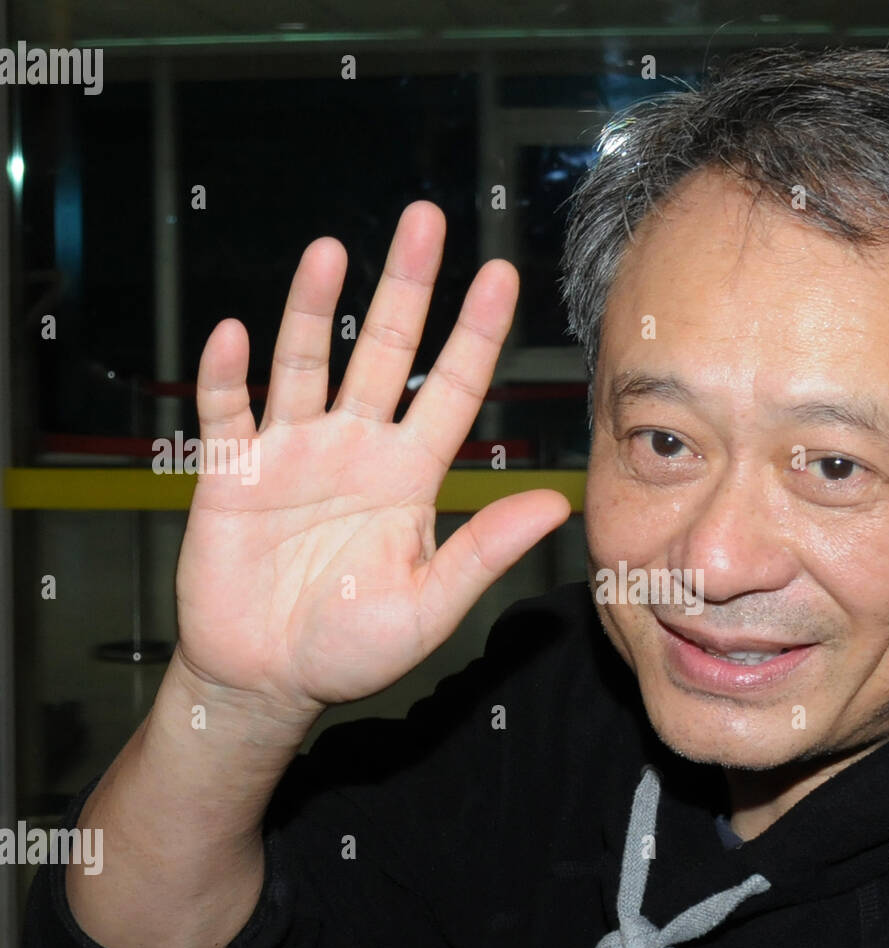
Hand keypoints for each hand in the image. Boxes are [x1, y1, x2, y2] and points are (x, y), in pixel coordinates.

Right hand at [174, 201, 570, 714]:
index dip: (475, 334)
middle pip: (384, 351)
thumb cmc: (354, 647)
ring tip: (331, 252)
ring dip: (312, 309)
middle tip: (425, 220)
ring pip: (305, 363)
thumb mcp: (431, 603)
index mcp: (409, 476)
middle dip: (405, 288)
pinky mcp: (233, 472)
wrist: (269, 678)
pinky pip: (227, 412)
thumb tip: (555, 503)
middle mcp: (356, 449)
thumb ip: (485, 550)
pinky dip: (227, 376)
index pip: (451, 390)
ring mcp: (292, 454)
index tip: (500, 274)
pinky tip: (233, 335)